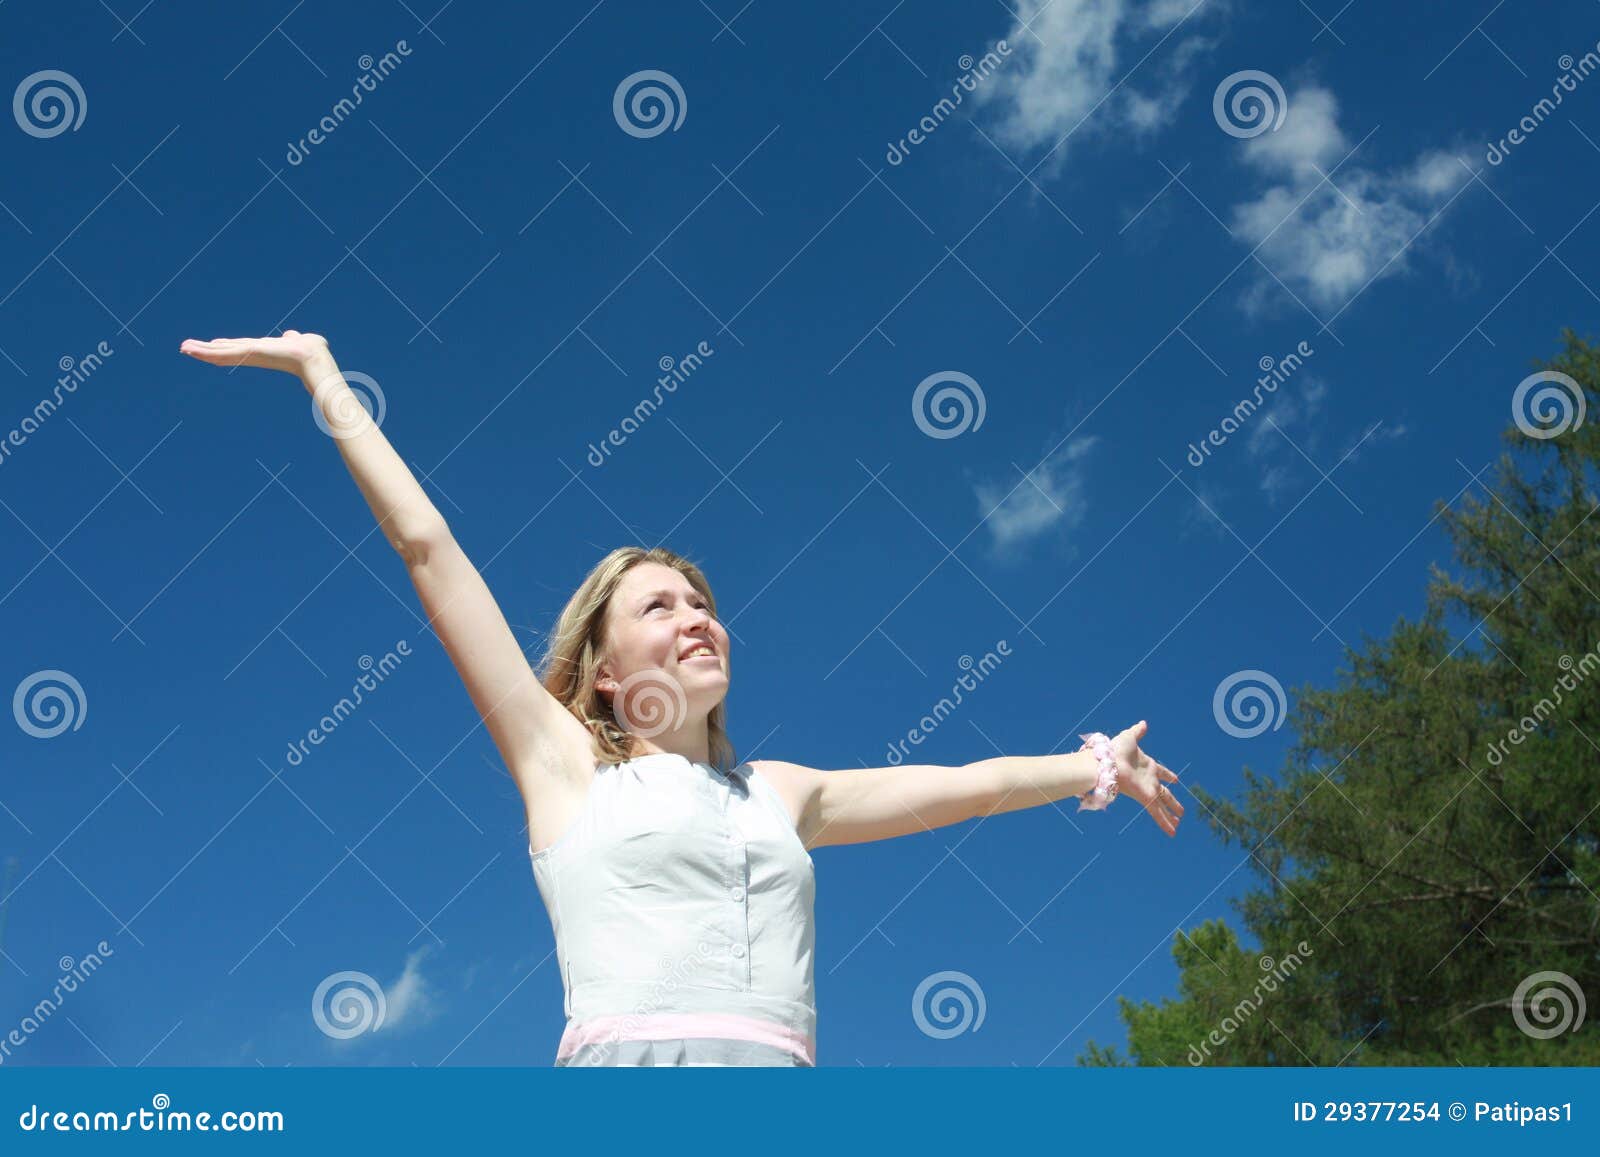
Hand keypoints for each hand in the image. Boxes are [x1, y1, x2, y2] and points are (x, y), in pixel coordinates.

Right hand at [178, 328, 330, 376]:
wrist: (314, 357)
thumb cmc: (311, 351)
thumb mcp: (298, 340)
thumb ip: (292, 337)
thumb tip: (292, 335)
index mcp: (262, 350)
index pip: (238, 347)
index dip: (224, 345)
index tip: (212, 344)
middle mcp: (253, 353)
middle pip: (224, 351)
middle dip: (206, 350)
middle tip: (186, 348)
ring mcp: (248, 355)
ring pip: (220, 353)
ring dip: (201, 351)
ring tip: (184, 348)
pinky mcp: (247, 353)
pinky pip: (222, 354)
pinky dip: (207, 352)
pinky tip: (192, 350)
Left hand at [1109, 720, 1182, 836]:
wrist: (1106, 762)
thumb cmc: (1115, 750)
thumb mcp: (1130, 738)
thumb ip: (1137, 732)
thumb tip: (1143, 723)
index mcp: (1148, 767)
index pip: (1162, 772)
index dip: (1169, 775)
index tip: (1176, 780)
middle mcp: (1149, 780)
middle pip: (1164, 794)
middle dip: (1172, 802)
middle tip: (1181, 811)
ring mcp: (1147, 791)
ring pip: (1162, 807)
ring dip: (1170, 816)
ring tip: (1178, 825)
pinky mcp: (1144, 798)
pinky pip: (1157, 813)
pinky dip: (1165, 824)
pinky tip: (1172, 833)